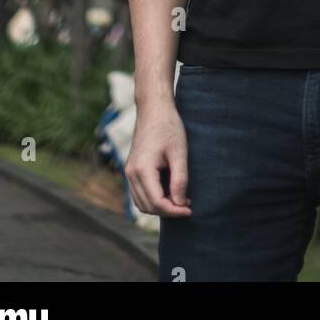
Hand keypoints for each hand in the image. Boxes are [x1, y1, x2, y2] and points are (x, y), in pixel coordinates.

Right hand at [124, 102, 192, 217]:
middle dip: (167, 210)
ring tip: (179, 199)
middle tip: (187, 204)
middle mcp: (131, 174)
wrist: (153, 109)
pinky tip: (168, 192)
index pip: (156, 203)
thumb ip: (179, 180)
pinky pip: (139, 193)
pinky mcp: (131, 169)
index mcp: (142, 170)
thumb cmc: (168, 127)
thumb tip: (180, 204)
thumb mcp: (179, 153)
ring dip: (159, 206)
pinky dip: (152, 198)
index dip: (174, 210)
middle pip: (147, 206)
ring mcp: (129, 172)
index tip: (190, 209)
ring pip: (141, 203)